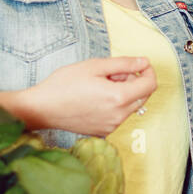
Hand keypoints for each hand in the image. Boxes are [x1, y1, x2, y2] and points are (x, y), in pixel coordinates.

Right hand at [13, 56, 155, 135]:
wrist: (42, 108)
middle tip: (112, 73)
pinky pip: (119, 115)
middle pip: (143, 96)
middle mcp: (119, 116)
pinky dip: (115, 104)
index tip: (140, 64)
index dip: (149, 71)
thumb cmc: (64, 84)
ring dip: (124, 93)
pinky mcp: (104, 132)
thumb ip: (124, 64)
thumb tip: (144, 62)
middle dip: (134, 81)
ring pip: (131, 106)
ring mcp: (112, 126)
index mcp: (119, 98)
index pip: (150, 85)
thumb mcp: (95, 66)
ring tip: (100, 85)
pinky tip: (96, 98)